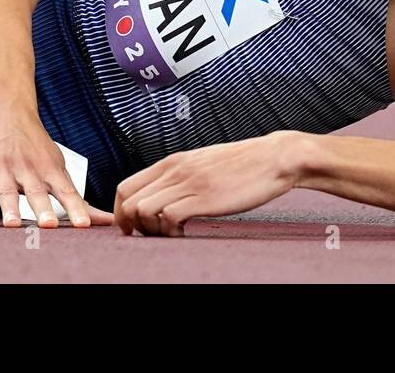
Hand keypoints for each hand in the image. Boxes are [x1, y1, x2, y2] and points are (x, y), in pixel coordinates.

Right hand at [0, 88, 113, 228]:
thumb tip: (106, 221)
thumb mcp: (58, 165)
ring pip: (8, 193)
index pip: (66, 192)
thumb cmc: (35, 145)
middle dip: (43, 209)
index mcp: (50, 169)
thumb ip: (76, 198)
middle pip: (37, 192)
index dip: (75, 209)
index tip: (84, 225)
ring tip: (12, 225)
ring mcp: (4, 171)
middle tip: (49, 225)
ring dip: (11, 209)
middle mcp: (28, 170)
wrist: (4, 110)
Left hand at [113, 131, 300, 236]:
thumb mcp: (201, 163)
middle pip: (128, 201)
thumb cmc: (241, 165)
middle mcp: (175, 170)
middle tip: (150, 236)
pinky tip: (186, 232)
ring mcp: (189, 183)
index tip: (133, 228)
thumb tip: (162, 195)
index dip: (120, 213)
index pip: (125, 187)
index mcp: (171, 162)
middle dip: (131, 226)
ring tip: (170, 234)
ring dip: (150, 230)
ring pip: (143, 210)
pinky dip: (170, 231)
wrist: (273, 158)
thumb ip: (180, 175)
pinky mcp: (205, 197)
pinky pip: (169, 217)